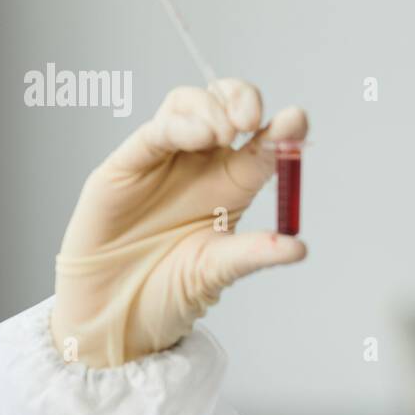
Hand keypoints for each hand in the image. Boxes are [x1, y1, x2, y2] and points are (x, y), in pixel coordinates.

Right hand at [50, 79, 307, 367]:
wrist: (114, 316)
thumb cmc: (166, 292)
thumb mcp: (217, 272)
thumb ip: (254, 254)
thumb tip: (300, 248)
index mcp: (233, 185)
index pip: (264, 143)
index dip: (283, 128)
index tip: (298, 119)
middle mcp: (201, 164)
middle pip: (226, 106)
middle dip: (243, 99)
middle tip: (252, 120)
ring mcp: (164, 160)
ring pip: (188, 105)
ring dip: (211, 107)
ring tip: (224, 134)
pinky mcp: (126, 166)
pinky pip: (153, 133)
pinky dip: (178, 126)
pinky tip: (198, 137)